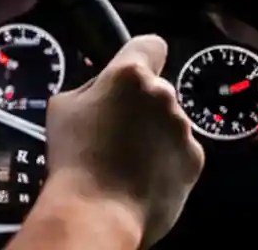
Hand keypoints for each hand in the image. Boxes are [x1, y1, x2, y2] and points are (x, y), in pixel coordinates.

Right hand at [43, 35, 203, 247]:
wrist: (96, 212)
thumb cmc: (74, 158)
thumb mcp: (64, 106)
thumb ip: (91, 87)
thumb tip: (103, 89)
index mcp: (130, 75)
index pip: (150, 44)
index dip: (141, 56)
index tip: (132, 72)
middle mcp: (163, 95)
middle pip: (156, 90)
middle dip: (140, 106)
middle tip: (115, 131)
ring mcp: (182, 128)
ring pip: (168, 122)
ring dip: (153, 134)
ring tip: (126, 160)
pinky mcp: (193, 159)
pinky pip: (180, 151)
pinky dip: (166, 160)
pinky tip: (142, 176)